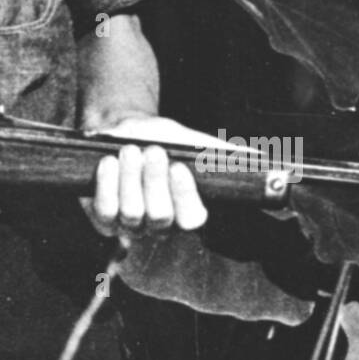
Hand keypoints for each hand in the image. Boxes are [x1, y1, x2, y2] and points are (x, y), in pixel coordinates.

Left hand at [82, 116, 212, 237]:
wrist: (122, 133)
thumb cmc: (162, 140)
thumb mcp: (188, 140)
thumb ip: (216, 150)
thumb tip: (254, 157)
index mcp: (185, 211)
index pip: (192, 219)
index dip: (184, 196)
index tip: (179, 167)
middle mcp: (159, 226)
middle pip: (160, 217)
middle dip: (155, 182)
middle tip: (152, 152)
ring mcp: (130, 225)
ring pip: (131, 214)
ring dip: (130, 180)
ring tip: (130, 151)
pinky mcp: (104, 219)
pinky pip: (105, 212)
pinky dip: (107, 186)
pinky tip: (109, 163)